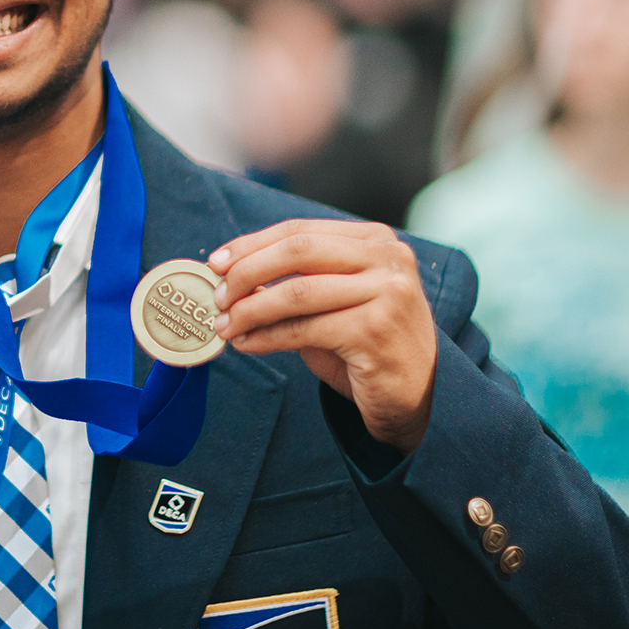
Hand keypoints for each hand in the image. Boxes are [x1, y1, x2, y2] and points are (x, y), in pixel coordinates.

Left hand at [210, 219, 437, 451]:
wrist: (411, 398)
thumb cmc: (364, 346)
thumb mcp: (331, 301)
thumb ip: (295, 281)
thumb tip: (231, 274)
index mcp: (376, 239)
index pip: (301, 231)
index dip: (252, 244)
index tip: (217, 262)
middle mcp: (388, 258)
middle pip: (298, 251)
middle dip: (247, 271)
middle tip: (217, 296)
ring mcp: (388, 292)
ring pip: (297, 292)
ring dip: (250, 310)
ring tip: (225, 325)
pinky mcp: (376, 330)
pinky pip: (304, 329)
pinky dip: (266, 337)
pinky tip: (246, 344)